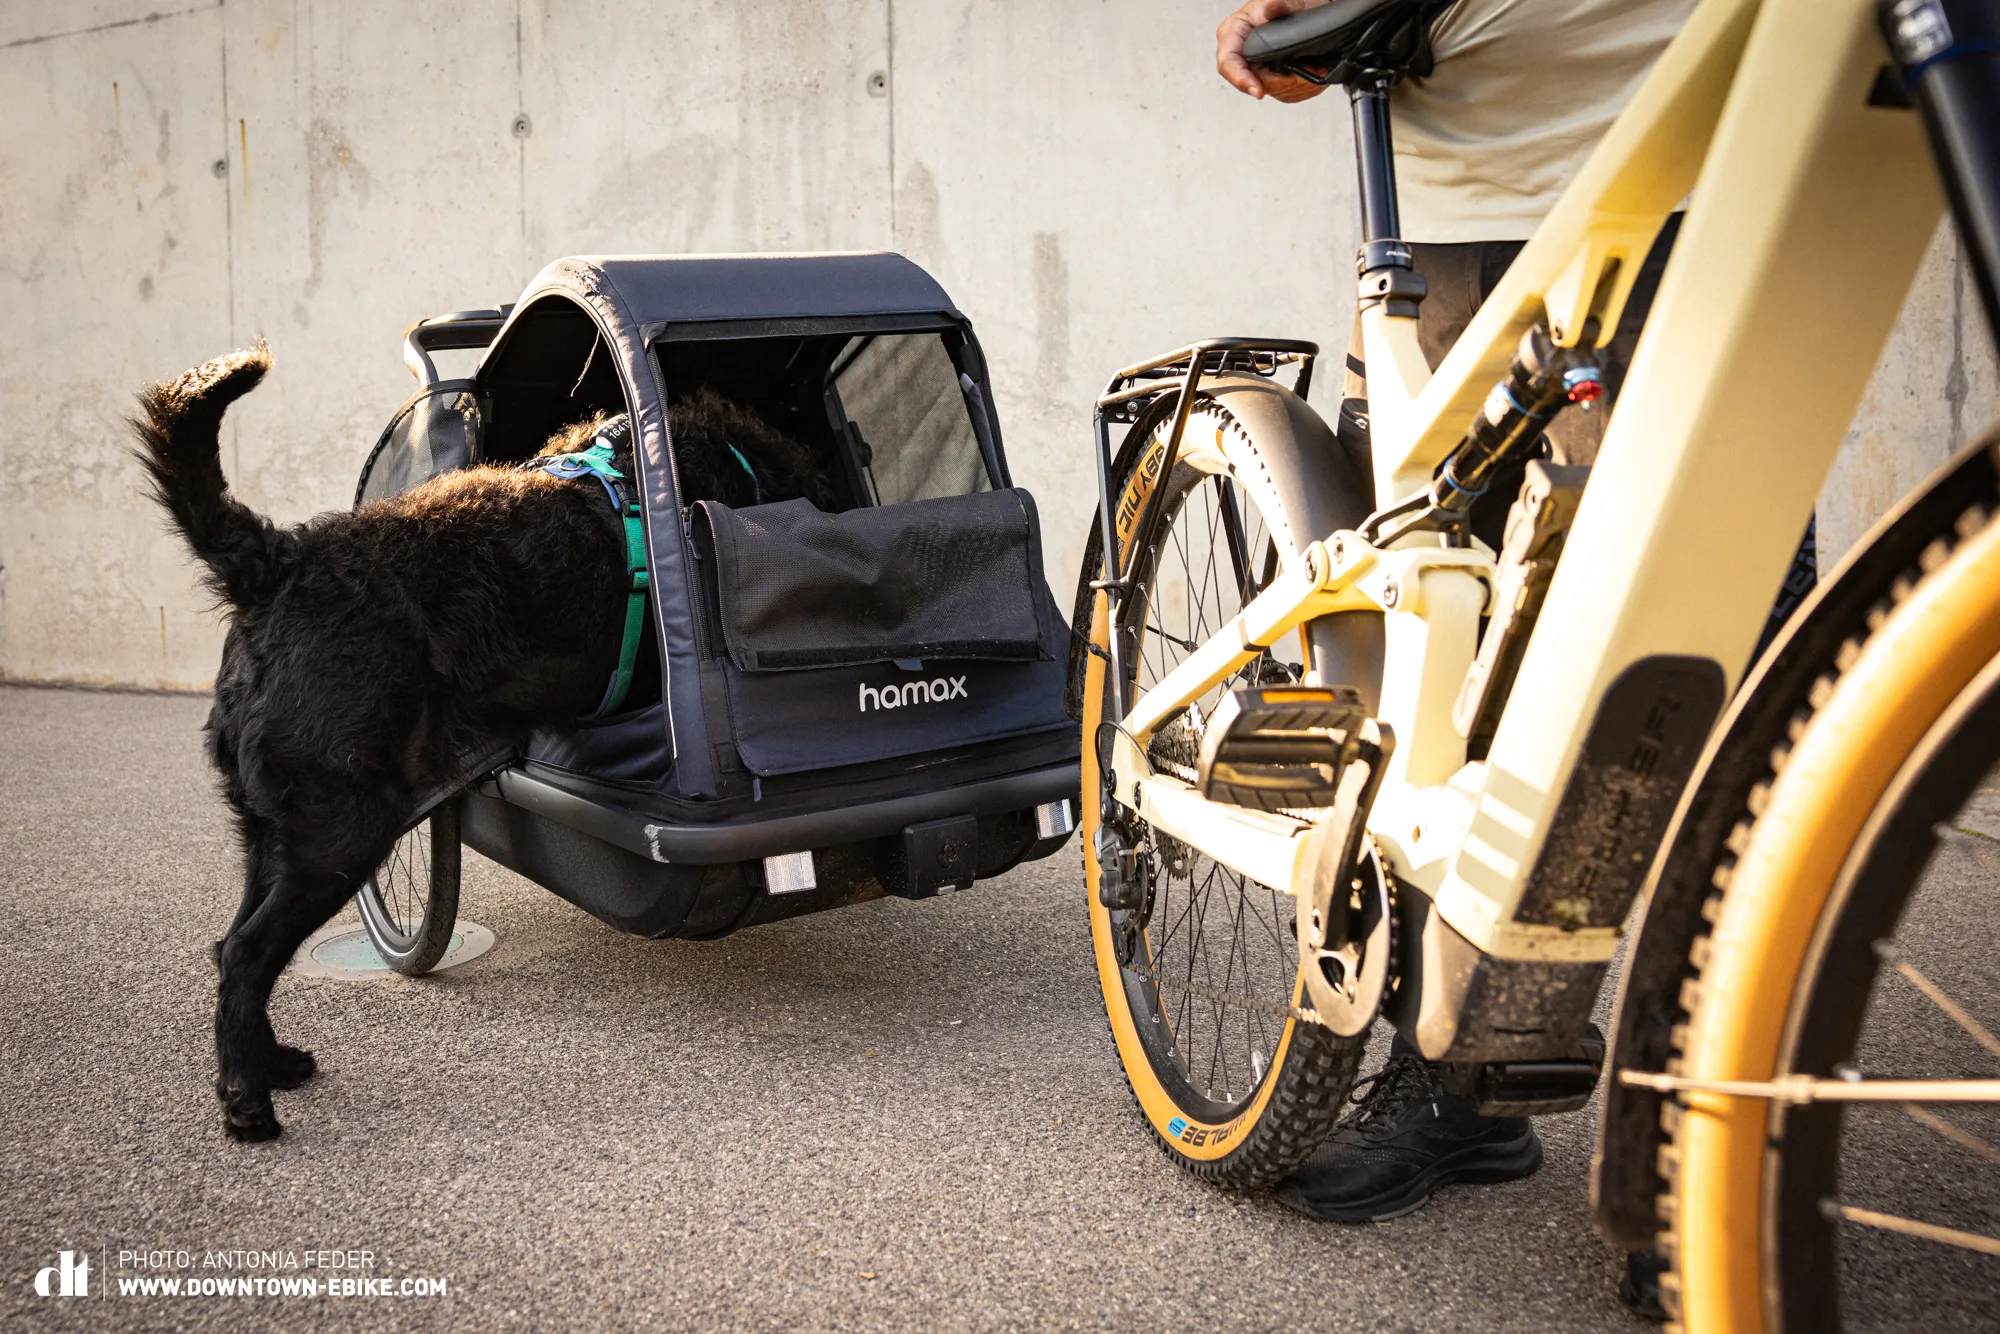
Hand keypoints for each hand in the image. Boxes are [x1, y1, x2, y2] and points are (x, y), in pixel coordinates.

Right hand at [1216, 0, 1334, 102]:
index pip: (1228, 63)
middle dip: (1279, 82)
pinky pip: (1287, 93)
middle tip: (1300, 75)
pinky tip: (1313, 72)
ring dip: (1296, 85)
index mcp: (1234, 33)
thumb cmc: (1288, 4)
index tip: (1258, 90)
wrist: (1308, 10)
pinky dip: (1304, 87)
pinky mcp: (1274, 79)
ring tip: (1312, 68)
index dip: (1241, 79)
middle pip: (1253, 82)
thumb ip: (1277, 5)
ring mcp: (1259, 69)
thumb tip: (1272, 6)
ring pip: (1273, 90)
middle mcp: (1243, 55)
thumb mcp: (1284, 0)